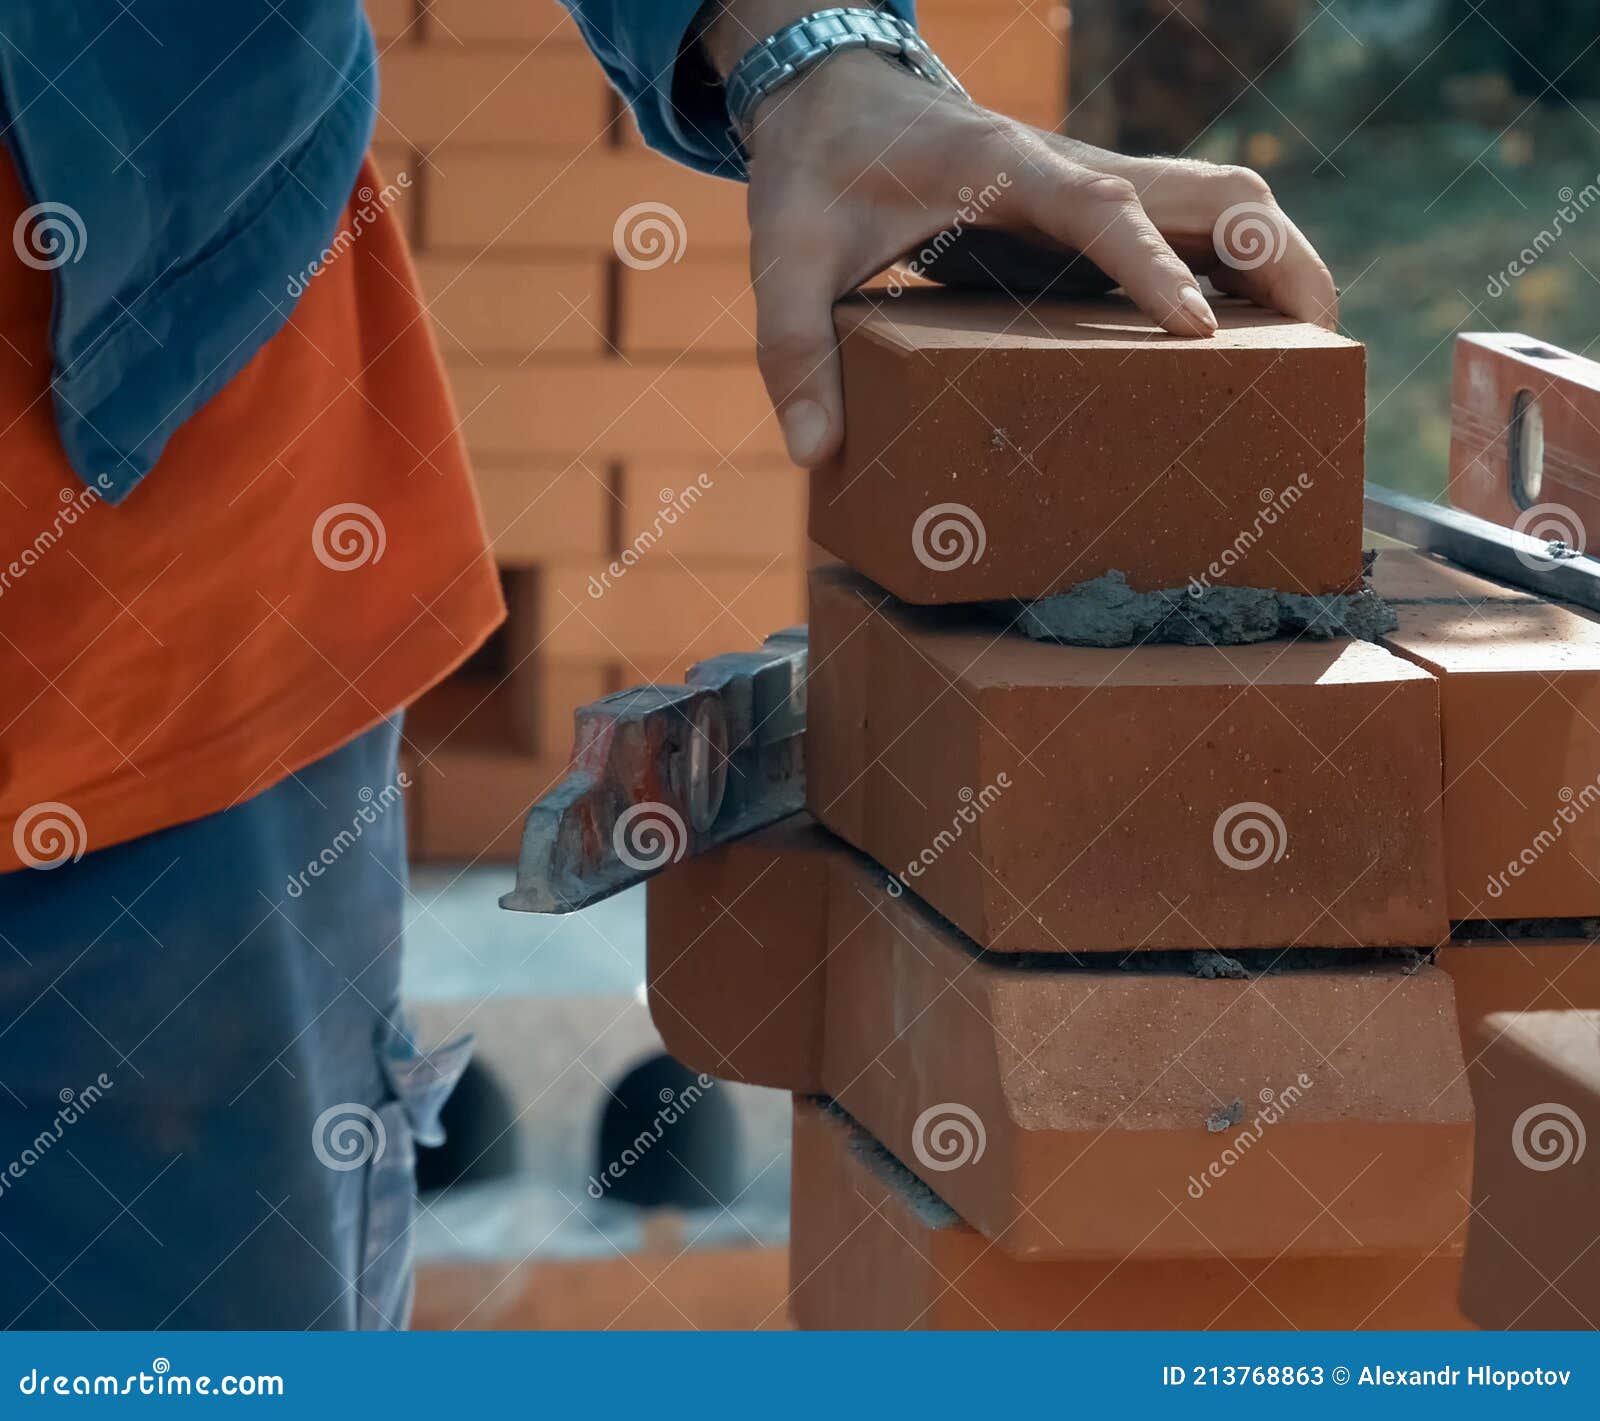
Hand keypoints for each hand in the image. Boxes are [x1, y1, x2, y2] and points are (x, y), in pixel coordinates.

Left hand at [701, 3, 1337, 468]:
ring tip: (1317, 347)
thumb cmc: (818, 172)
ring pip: (1223, 197)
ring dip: (1279, 260)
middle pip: (1213, 190)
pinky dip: (1240, 268)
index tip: (1195, 333)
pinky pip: (1193, 222)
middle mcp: (1068, 164)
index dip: (1152, 267)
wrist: (834, 97)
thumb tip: (816, 451)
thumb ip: (793, 348)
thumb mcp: (786, 255)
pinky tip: (1253, 333)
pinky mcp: (1093, 201)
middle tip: (1322, 349)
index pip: (1104, 209)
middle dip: (1278, 262)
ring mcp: (1091, 179)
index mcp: (1002, 170)